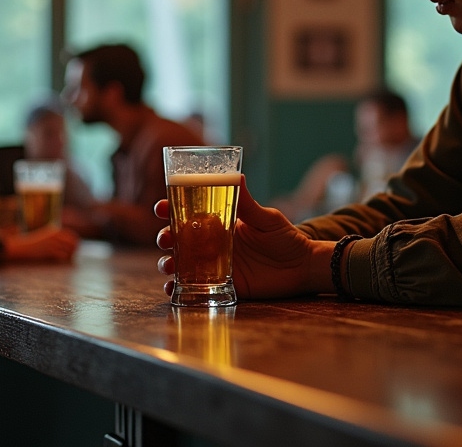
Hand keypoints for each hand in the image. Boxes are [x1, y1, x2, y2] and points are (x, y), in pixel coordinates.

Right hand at [3, 227, 80, 261]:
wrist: (19, 247)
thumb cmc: (31, 244)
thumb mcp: (44, 237)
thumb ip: (56, 239)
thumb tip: (68, 245)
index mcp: (54, 230)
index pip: (72, 235)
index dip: (75, 243)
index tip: (73, 249)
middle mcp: (55, 236)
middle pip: (73, 243)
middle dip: (74, 250)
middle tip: (71, 256)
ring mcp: (52, 243)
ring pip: (70, 250)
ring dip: (69, 256)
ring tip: (66, 260)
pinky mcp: (49, 251)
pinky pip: (63, 256)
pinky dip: (64, 259)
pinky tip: (60, 261)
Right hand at [155, 178, 332, 298]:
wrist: (302, 267)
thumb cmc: (286, 238)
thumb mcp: (267, 218)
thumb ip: (249, 204)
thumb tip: (238, 175)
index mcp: (220, 222)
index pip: (189, 212)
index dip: (170, 209)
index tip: (159, 207)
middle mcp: (213, 243)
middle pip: (179, 238)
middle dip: (165, 237)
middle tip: (165, 238)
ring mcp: (215, 264)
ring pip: (182, 262)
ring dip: (167, 262)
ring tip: (167, 265)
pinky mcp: (222, 283)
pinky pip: (195, 286)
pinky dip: (179, 287)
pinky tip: (173, 287)